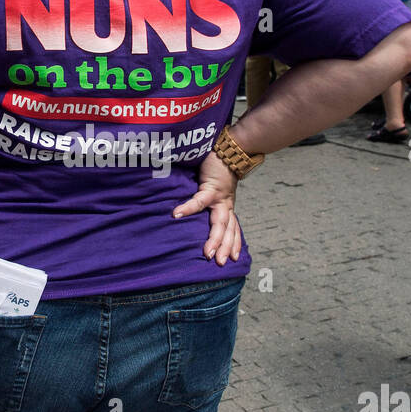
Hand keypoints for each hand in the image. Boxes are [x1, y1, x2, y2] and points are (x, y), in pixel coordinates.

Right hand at [171, 150, 242, 266]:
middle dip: (225, 247)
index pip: (233, 228)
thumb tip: (191, 211)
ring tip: (207, 253)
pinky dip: (188, 209)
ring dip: (215, 238)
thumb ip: (208, 200)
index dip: (233, 243)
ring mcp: (220, 197)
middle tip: (220, 263)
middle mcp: (226, 204)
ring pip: (220, 222)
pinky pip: (199, 201)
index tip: (232, 259)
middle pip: (228, 230)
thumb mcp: (215, 189)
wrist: (229, 148)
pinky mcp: (210, 187)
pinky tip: (176, 215)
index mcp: (227, 206)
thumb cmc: (218, 167)